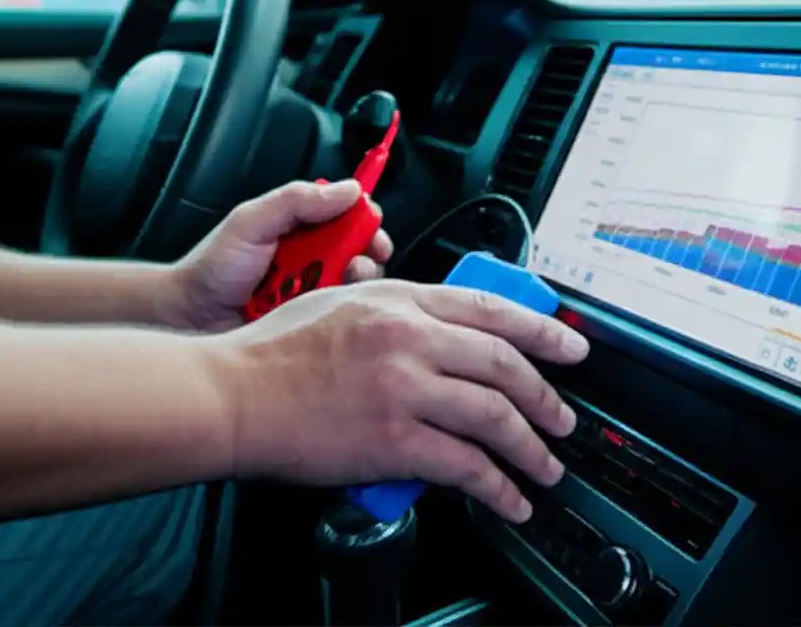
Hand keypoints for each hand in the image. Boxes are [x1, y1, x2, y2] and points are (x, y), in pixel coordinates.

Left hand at [166, 180, 392, 331]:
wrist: (189, 316)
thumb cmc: (214, 266)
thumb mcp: (252, 222)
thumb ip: (296, 201)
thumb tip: (350, 189)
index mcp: (303, 227)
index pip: (351, 216)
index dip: (368, 223)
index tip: (372, 232)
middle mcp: (315, 257)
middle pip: (362, 254)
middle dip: (363, 260)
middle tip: (351, 266)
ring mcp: (314, 291)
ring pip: (353, 288)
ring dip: (339, 288)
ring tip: (311, 290)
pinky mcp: (310, 322)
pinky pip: (336, 318)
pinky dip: (328, 315)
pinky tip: (307, 314)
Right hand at [211, 278, 589, 522]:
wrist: (230, 395)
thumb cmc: (269, 354)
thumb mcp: (338, 303)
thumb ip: (393, 312)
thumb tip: (437, 334)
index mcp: (397, 300)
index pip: (489, 308)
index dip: (541, 330)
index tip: (570, 348)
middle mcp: (408, 337)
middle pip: (504, 363)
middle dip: (545, 396)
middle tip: (564, 419)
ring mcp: (404, 388)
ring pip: (495, 415)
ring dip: (532, 447)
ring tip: (547, 467)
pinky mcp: (394, 440)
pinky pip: (466, 466)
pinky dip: (498, 487)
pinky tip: (510, 500)